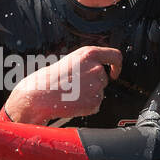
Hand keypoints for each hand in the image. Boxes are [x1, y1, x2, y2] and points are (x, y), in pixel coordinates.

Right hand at [6, 46, 121, 123]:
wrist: (42, 95)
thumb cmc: (52, 78)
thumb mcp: (72, 60)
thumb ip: (89, 62)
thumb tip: (101, 68)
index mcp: (90, 54)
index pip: (116, 56)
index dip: (117, 66)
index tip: (114, 72)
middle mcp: (97, 68)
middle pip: (104, 78)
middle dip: (93, 83)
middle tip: (75, 86)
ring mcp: (97, 86)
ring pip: (99, 92)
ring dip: (88, 94)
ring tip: (71, 93)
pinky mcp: (95, 102)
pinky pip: (95, 104)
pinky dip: (86, 105)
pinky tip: (73, 101)